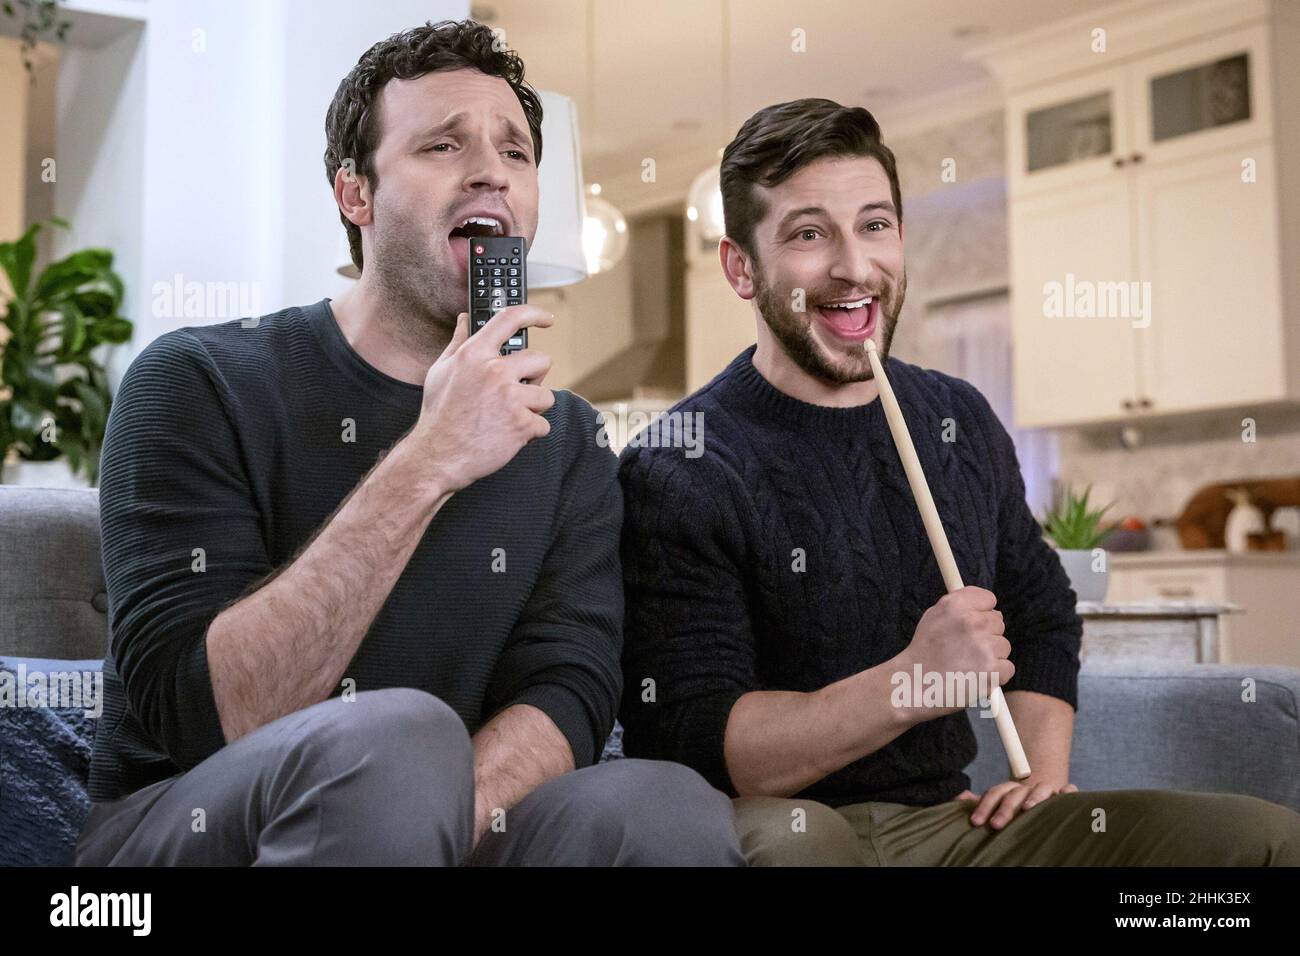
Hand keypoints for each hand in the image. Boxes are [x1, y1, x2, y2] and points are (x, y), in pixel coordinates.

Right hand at [406, 305, 555, 494]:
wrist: (437, 456)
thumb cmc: (439, 415)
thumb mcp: (441, 371)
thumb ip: (458, 342)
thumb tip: (464, 319)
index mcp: (474, 354)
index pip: (510, 318)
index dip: (533, 314)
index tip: (545, 318)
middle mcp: (494, 372)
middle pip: (541, 360)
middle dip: (534, 377)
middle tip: (518, 391)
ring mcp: (509, 398)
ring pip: (546, 396)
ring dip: (533, 408)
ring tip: (508, 416)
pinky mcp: (521, 424)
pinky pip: (543, 424)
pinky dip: (530, 433)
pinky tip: (508, 434)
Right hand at [893, 586, 1013, 717]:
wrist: (913, 685)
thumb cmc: (923, 651)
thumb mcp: (933, 616)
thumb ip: (959, 605)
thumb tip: (988, 606)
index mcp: (955, 605)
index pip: (988, 599)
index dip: (981, 612)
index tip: (973, 624)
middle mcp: (972, 623)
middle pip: (998, 623)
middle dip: (986, 635)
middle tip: (965, 649)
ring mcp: (984, 647)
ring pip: (1004, 646)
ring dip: (991, 655)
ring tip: (967, 664)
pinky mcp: (992, 671)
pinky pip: (1007, 667)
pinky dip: (995, 675)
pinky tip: (975, 677)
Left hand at [955, 779, 1078, 829]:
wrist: (1040, 798)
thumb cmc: (1015, 807)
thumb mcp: (997, 805)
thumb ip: (981, 802)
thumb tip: (959, 797)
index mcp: (1008, 790)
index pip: (994, 794)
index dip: (984, 806)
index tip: (975, 822)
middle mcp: (1026, 788)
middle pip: (1014, 794)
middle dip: (1004, 809)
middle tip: (996, 825)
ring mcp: (1046, 790)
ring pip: (1040, 789)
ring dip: (1034, 797)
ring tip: (1027, 809)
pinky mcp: (1064, 795)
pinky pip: (1069, 791)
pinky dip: (1068, 792)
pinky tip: (1065, 794)